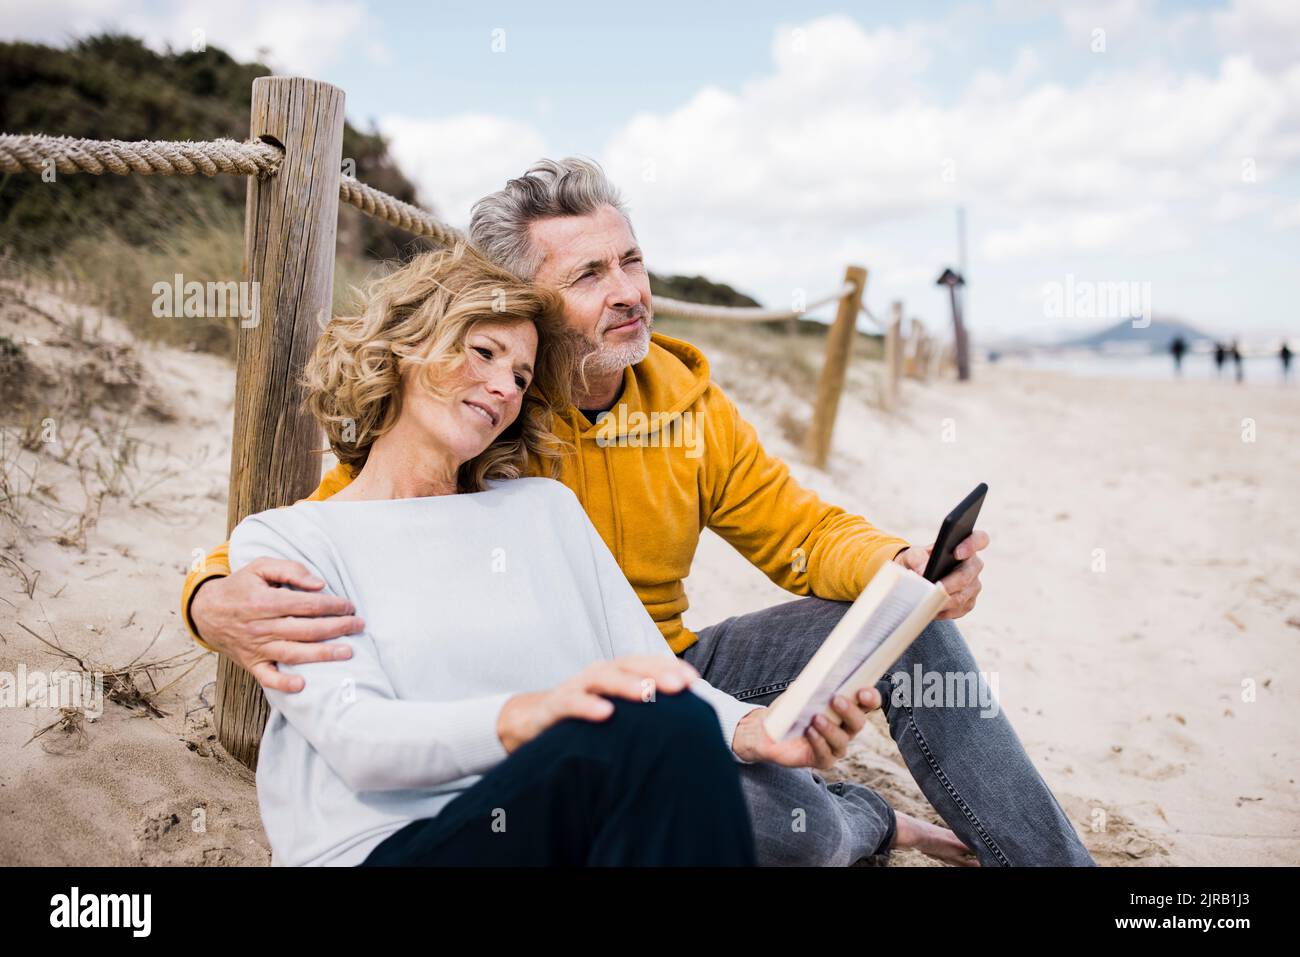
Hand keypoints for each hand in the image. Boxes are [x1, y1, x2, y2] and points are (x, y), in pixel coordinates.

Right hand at [190, 559, 364, 692]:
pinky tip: (303, 685)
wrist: (206, 611)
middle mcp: (261, 626)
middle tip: (359, 625)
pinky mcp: (252, 663)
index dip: (332, 606)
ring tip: (348, 653)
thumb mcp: (260, 567)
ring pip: (294, 653)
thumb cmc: (241, 586)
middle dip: (337, 628)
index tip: (350, 606)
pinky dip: (284, 684)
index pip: (306, 605)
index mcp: (265, 601)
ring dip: (322, 655)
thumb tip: (319, 584)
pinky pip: (268, 678)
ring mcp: (256, 647)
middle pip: (306, 630)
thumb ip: (290, 570)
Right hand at [496, 656, 699, 753]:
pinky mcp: (555, 705)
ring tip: (648, 694)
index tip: (694, 681)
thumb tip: (685, 722)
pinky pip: (572, 703)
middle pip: (630, 665)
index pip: (647, 663)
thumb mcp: (616, 709)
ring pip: (604, 678)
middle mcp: (599, 673)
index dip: (671, 668)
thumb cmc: (586, 714)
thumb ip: (643, 710)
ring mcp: (577, 687)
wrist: (534, 719)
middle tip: (680, 686)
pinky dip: (588, 706)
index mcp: (617, 672)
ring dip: (627, 684)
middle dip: (656, 673)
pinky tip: (606, 714)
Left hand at [730, 686, 881, 767]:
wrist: (769, 731)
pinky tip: (809, 732)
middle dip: (850, 711)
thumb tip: (820, 673)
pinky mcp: (823, 760)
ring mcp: (836, 746)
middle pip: (859, 722)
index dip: (871, 698)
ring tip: (816, 718)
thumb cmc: (791, 708)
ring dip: (830, 728)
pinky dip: (818, 742)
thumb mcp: (801, 692)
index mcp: (846, 709)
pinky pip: (826, 754)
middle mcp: (846, 729)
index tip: (863, 691)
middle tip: (836, 699)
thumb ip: (813, 684)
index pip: (867, 703)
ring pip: (842, 740)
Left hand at [892, 529, 988, 618]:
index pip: (980, 539)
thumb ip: (917, 559)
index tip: (956, 553)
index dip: (971, 545)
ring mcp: (974, 585)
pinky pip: (959, 609)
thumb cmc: (918, 561)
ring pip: (962, 596)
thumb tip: (923, 572)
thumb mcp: (913, 555)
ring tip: (927, 600)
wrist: (917, 577)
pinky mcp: (969, 602)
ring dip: (943, 600)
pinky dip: (943, 611)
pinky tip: (931, 609)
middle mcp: (974, 565)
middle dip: (948, 583)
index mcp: (964, 545)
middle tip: (932, 587)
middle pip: (968, 575)